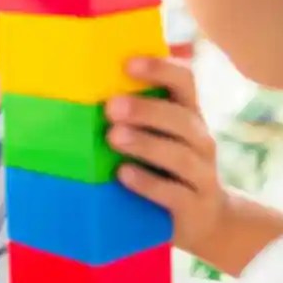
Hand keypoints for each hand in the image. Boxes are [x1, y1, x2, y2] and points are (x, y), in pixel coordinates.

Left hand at [105, 57, 229, 256]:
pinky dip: (148, 183)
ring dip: (145, 144)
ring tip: (113, 137)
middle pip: (181, 118)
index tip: (127, 64)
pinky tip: (123, 175)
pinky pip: (174, 193)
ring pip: (180, 155)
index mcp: (188, 115)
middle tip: (111, 107)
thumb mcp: (156, 138)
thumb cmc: (165, 169)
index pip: (184, 81)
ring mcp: (202, 175)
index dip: (160, 69)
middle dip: (146, 110)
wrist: (204, 219)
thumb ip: (131, 117)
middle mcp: (200, 141)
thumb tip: (78, 95)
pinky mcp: (195, 207)